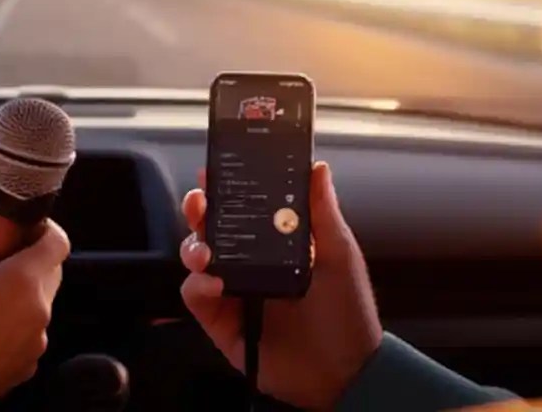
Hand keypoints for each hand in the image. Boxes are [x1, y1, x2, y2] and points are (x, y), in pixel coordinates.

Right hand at [0, 221, 70, 411]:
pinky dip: (13, 322)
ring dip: (18, 293)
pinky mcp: (30, 359)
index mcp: (23, 281)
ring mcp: (38, 337)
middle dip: (28, 260)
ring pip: (38, 301)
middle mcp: (39, 308)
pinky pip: (29, 328)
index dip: (44, 230)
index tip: (25, 229)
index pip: (58, 243)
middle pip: (50, 270)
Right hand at [180, 161, 382, 409]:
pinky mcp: (221, 322)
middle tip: (199, 202)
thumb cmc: (348, 313)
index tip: (216, 171)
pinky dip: (198, 286)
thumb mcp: (339, 255)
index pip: (242, 209)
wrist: (344, 372)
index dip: (226, 189)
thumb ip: (322, 211)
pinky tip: (215, 284)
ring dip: (193, 246)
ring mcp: (233, 292)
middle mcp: (249, 265)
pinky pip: (195, 296)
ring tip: (205, 251)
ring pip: (196, 258)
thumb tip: (317, 168)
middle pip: (211, 228)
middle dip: (198, 210)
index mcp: (275, 244)